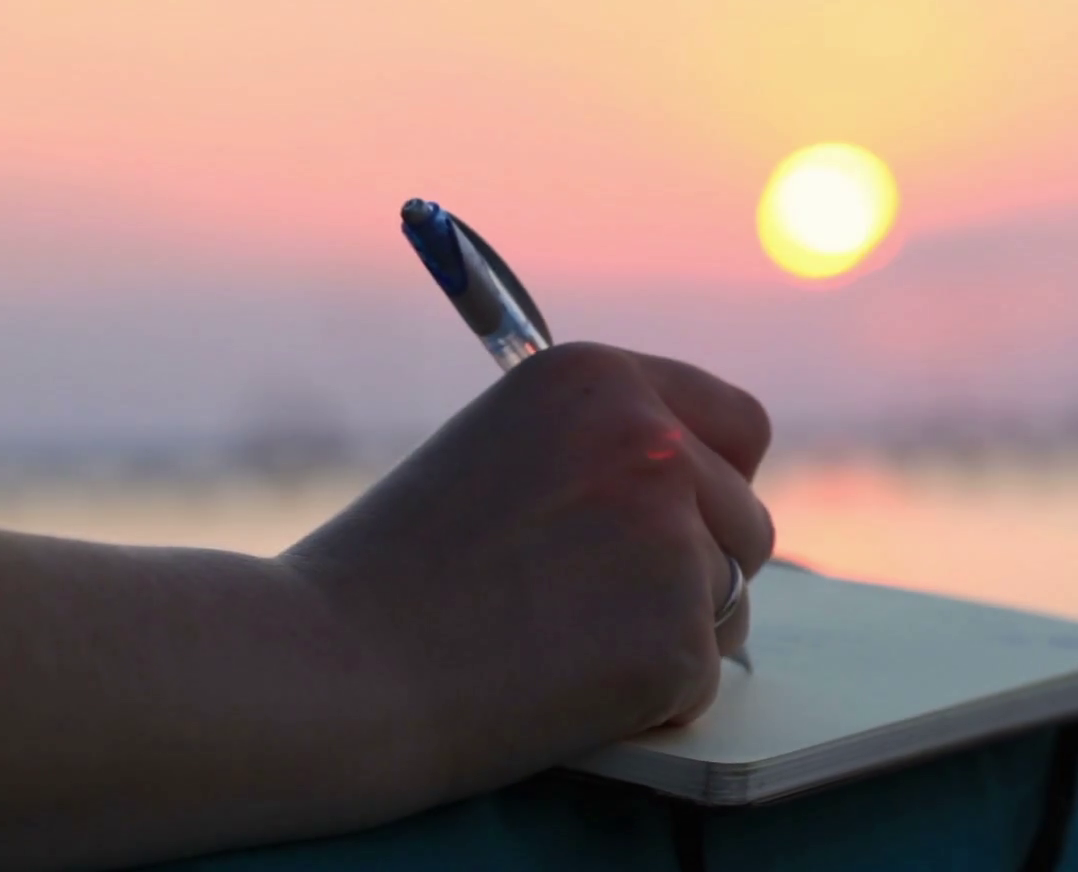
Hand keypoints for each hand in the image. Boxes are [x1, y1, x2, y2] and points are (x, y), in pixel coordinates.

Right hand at [281, 342, 775, 804]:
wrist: (330, 669)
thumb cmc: (396, 572)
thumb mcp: (505, 452)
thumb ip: (603, 454)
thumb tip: (697, 489)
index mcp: (601, 378)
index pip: (740, 425)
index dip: (715, 483)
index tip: (680, 522)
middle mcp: (651, 441)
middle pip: (747, 521)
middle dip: (696, 569)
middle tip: (591, 605)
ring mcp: (671, 537)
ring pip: (731, 602)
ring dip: (669, 634)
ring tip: (554, 641)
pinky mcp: (675, 636)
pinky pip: (700, 678)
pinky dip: (645, 699)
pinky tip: (556, 687)